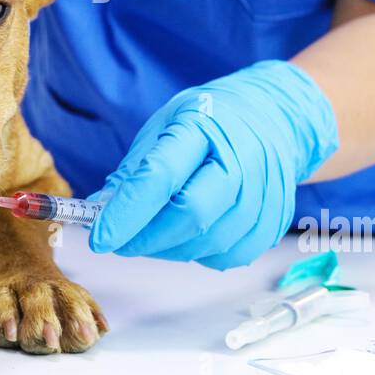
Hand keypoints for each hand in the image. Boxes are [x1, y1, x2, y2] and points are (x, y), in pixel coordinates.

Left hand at [87, 61, 337, 269]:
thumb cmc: (211, 122)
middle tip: (120, 241)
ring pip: (210, 242)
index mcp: (205, 126)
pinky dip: (199, 253)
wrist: (274, 119)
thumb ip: (136, 169)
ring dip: (170, 248)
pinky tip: (189, 234)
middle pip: (192, 214)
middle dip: (147, 238)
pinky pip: (228, 255)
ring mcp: (265, 192)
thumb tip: (100, 211)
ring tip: (154, 233)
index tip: (100, 236)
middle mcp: (242, 159)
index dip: (128, 211)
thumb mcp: (166, 125)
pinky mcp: (274, 221)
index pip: (162, 175)